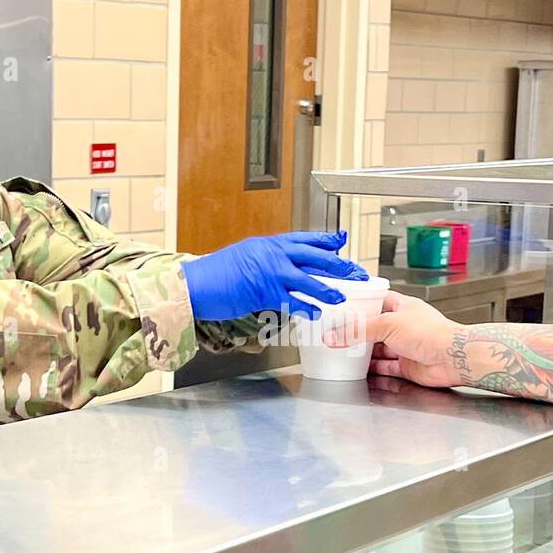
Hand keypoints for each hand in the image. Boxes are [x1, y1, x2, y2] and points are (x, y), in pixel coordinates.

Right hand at [181, 231, 365, 320]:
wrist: (196, 282)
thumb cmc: (217, 272)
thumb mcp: (247, 255)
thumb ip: (269, 258)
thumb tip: (287, 265)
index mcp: (270, 243)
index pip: (306, 239)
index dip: (327, 240)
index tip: (342, 241)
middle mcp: (273, 254)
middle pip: (315, 257)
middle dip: (339, 265)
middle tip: (356, 272)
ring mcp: (270, 272)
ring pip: (308, 279)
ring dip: (327, 289)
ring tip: (341, 296)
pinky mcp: (264, 292)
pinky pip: (291, 301)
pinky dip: (305, 308)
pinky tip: (316, 313)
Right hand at [325, 291, 464, 386]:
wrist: (453, 358)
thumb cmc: (432, 333)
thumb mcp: (388, 324)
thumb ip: (359, 331)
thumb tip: (335, 336)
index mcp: (402, 307)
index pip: (378, 300)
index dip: (361, 304)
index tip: (343, 308)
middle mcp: (404, 326)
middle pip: (375, 328)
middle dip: (358, 332)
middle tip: (337, 334)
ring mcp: (405, 347)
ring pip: (378, 350)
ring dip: (363, 353)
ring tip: (343, 352)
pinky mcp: (406, 366)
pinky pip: (384, 368)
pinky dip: (372, 370)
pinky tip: (359, 370)